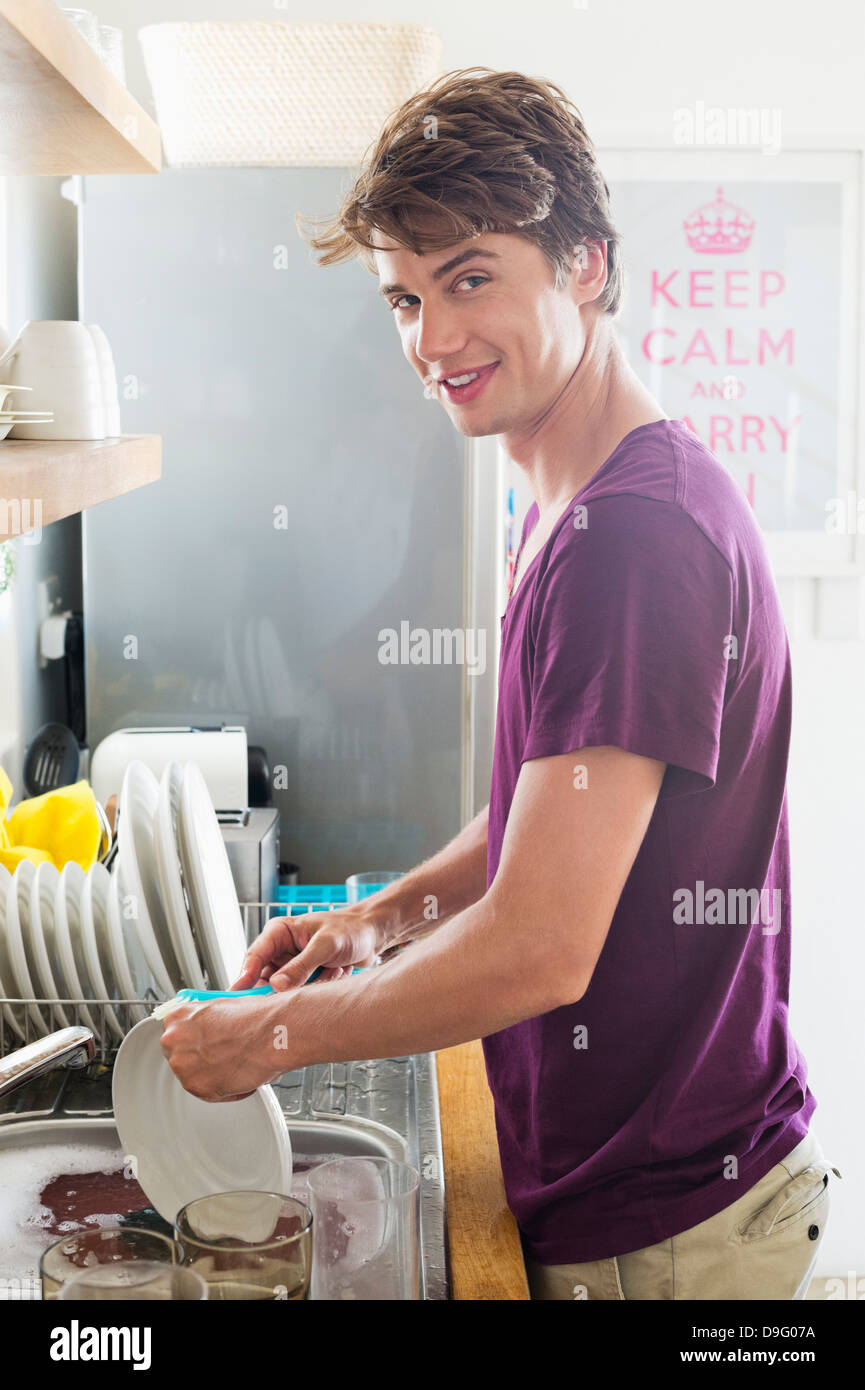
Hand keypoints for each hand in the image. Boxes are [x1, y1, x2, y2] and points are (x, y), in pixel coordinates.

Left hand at [159, 995, 285, 1101]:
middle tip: (221, 1055)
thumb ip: (204, 1020)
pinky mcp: (198, 1087)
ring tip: (235, 1065)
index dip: (192, 1040)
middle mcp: (173, 1041)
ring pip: (194, 1076)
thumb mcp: (221, 1005)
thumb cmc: (254, 1017)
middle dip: (199, 1058)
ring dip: (212, 1074)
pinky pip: (210, 1094)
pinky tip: (241, 1077)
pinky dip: (227, 1090)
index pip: (175, 1034)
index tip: (202, 1043)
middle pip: (180, 1055)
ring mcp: (183, 1065)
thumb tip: (207, 1030)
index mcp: (177, 1017)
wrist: (269, 1032)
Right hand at [232, 908, 386, 992]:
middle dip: (287, 986)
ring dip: (310, 985)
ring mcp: (293, 966)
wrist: (373, 934)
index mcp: (279, 933)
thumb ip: (302, 965)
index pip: (254, 956)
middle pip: (266, 978)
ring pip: (286, 990)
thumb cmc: (350, 929)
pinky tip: (336, 972)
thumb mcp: (325, 945)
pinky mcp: (305, 978)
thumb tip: (277, 985)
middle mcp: (282, 950)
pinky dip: (320, 987)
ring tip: (332, 968)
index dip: (245, 976)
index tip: (238, 994)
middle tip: (304, 985)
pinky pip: (302, 994)